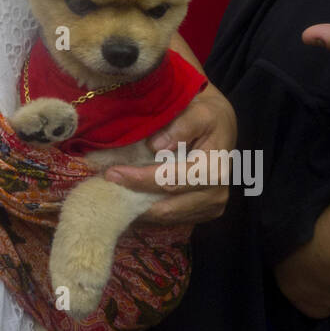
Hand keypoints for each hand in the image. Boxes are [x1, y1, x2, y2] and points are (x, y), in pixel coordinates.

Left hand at [104, 81, 236, 225]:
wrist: (222, 126)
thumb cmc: (207, 116)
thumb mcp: (199, 112)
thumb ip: (182, 126)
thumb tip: (156, 146)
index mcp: (214, 169)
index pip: (171, 181)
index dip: (140, 179)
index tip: (113, 173)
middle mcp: (216, 193)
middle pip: (167, 206)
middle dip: (134, 197)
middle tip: (107, 185)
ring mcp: (211, 206)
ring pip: (168, 216)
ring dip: (140, 207)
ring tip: (116, 191)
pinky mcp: (204, 212)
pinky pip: (172, 218)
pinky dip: (151, 209)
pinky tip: (133, 196)